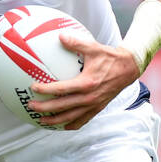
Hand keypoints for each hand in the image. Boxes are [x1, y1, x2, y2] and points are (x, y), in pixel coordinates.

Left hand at [26, 32, 140, 129]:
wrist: (129, 69)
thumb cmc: (110, 57)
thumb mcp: (94, 47)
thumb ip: (76, 42)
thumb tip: (60, 36)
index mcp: (86, 83)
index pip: (61, 89)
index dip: (45, 89)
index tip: (33, 87)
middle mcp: (89, 97)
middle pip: (62, 107)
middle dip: (44, 108)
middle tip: (31, 106)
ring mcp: (93, 105)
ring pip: (70, 117)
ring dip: (55, 120)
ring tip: (41, 120)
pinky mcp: (98, 108)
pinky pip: (82, 120)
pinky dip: (71, 124)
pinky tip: (62, 125)